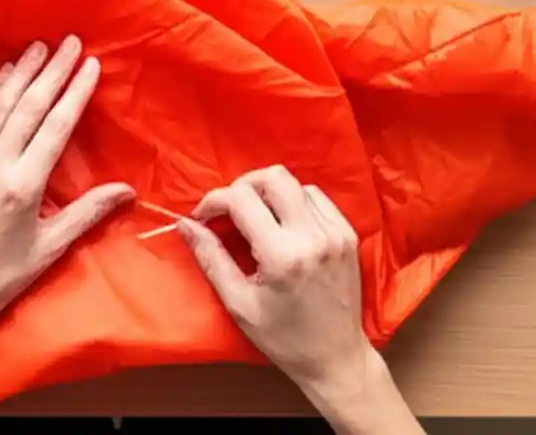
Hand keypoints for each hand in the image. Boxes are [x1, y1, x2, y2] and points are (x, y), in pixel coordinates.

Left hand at [0, 36, 133, 343]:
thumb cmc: (3, 277)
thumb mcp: (51, 247)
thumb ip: (88, 213)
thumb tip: (127, 190)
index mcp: (21, 186)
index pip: (54, 127)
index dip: (74, 92)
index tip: (89, 64)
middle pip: (28, 107)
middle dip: (52, 71)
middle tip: (69, 41)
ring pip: (0, 106)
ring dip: (21, 73)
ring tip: (40, 47)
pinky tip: (5, 74)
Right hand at [178, 166, 367, 389]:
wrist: (336, 357)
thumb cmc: (284, 338)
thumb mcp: (239, 303)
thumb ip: (211, 258)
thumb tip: (186, 224)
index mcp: (283, 255)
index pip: (242, 199)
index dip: (214, 200)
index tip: (203, 217)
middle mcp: (313, 236)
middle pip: (274, 177)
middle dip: (243, 185)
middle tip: (229, 209)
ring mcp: (336, 233)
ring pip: (295, 184)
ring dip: (269, 194)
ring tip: (256, 218)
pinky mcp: (349, 235)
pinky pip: (317, 199)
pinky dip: (294, 202)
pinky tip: (283, 224)